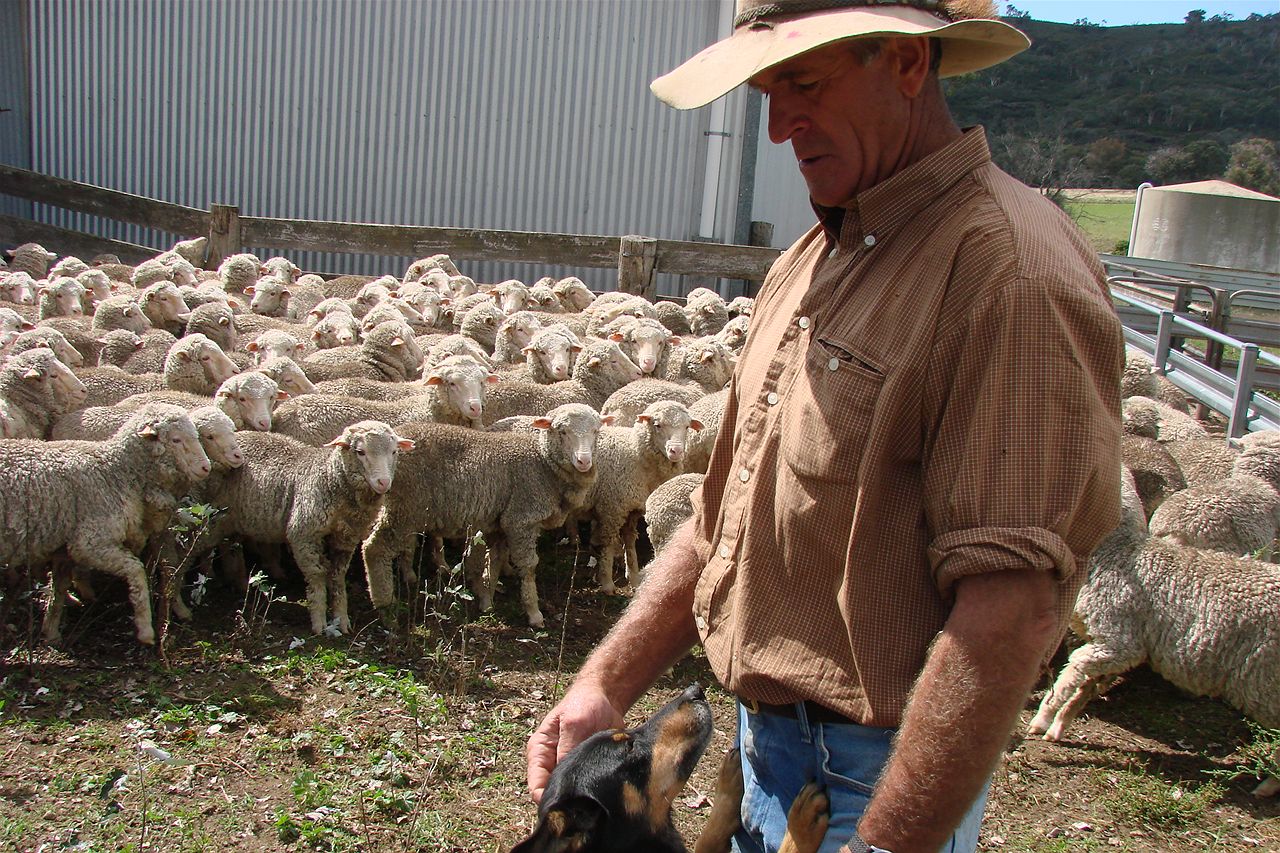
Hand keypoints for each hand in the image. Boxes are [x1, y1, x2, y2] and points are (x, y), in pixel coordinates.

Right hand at [525, 683, 624, 802]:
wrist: (605, 699)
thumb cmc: (584, 705)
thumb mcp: (575, 723)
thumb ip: (567, 749)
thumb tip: (564, 779)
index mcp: (539, 751)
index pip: (535, 784)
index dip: (546, 798)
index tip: (564, 805)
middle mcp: (550, 764)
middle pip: (552, 793)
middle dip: (566, 800)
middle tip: (583, 803)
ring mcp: (567, 769)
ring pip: (569, 794)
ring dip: (581, 796)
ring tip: (594, 794)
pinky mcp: (584, 771)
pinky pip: (586, 788)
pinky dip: (594, 791)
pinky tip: (603, 790)